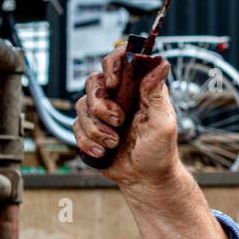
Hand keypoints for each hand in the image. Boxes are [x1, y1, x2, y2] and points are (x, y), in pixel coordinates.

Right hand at [74, 46, 178, 188]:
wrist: (145, 179)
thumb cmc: (160, 151)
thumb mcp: (163, 122)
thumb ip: (157, 93)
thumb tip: (162, 63)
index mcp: (138, 88)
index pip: (121, 59)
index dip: (113, 64)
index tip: (115, 83)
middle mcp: (118, 95)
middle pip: (94, 82)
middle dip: (102, 106)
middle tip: (119, 122)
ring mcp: (101, 112)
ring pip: (81, 106)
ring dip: (97, 129)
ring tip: (115, 143)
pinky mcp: (90, 129)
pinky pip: (75, 128)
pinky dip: (88, 142)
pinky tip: (103, 152)